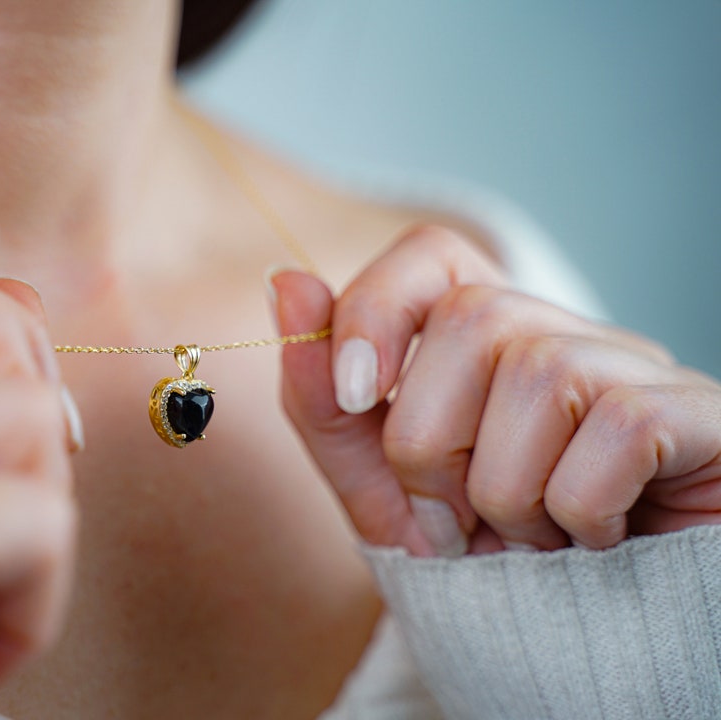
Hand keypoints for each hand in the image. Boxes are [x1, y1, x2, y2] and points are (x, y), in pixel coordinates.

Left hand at [271, 226, 720, 556]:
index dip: (378, 309)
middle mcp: (566, 335)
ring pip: (541, 375)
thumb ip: (325, 397)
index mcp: (485, 342)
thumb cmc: (478, 554)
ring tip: (528, 535)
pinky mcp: (700, 416)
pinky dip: (579, 509)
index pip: (431, 253)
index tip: (356, 397)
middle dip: (433, 441)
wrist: (574, 645)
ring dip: (506, 491)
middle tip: (457, 516)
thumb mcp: (378, 487)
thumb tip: (287, 284)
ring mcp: (639, 370)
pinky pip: (620, 429)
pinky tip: (593, 537)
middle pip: (474, 318)